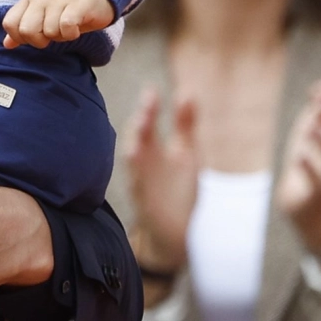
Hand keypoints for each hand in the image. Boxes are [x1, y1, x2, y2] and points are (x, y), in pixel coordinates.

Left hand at [1, 0, 116, 49]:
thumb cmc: (67, 11)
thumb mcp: (41, 17)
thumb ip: (22, 30)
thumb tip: (7, 44)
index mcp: (29, 0)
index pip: (10, 23)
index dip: (21, 37)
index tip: (36, 35)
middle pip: (27, 30)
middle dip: (40, 40)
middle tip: (53, 35)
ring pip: (49, 31)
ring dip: (60, 36)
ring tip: (67, 28)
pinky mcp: (77, 5)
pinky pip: (66, 27)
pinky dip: (71, 34)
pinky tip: (76, 29)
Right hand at [124, 85, 199, 276]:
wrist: (173, 229)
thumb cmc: (177, 189)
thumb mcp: (187, 152)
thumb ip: (185, 124)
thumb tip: (186, 91)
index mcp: (153, 149)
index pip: (148, 123)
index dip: (149, 108)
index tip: (152, 91)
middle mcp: (144, 163)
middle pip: (138, 138)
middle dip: (141, 121)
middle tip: (147, 105)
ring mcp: (141, 182)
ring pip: (133, 161)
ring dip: (136, 143)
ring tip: (142, 124)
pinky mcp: (145, 202)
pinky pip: (138, 187)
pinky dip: (138, 175)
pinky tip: (138, 157)